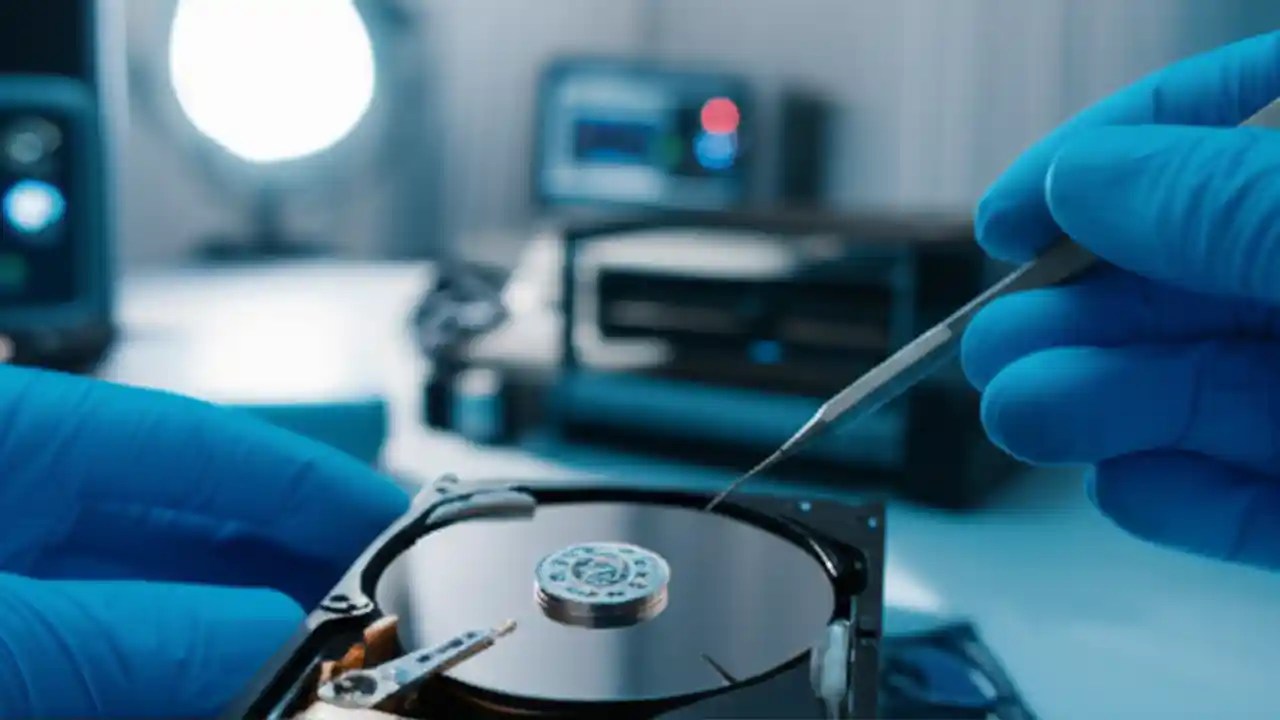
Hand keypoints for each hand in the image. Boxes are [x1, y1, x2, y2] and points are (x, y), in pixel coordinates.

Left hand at [0, 366, 407, 716]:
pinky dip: (185, 688)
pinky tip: (250, 697)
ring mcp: (12, 597)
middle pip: (190, 527)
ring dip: (251, 639)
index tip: (391, 512)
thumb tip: (272, 635)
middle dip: (290, 565)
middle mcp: (12, 512)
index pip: (188, 440)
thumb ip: (128, 635)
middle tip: (380, 600)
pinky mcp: (17, 668)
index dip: (302, 477)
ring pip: (164, 608)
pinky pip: (114, 674)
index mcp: (7, 439)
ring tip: (331, 662)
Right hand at [963, 30, 1279, 570]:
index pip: (1211, 128)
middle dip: (1078, 314)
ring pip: (1213, 389)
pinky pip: (1261, 502)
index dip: (1097, 165)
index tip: (1009, 217)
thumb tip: (1087, 178)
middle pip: (1192, 277)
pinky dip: (1191, 502)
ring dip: (1103, 406)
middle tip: (994, 344)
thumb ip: (1224, 197)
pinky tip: (1132, 488)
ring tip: (1026, 414)